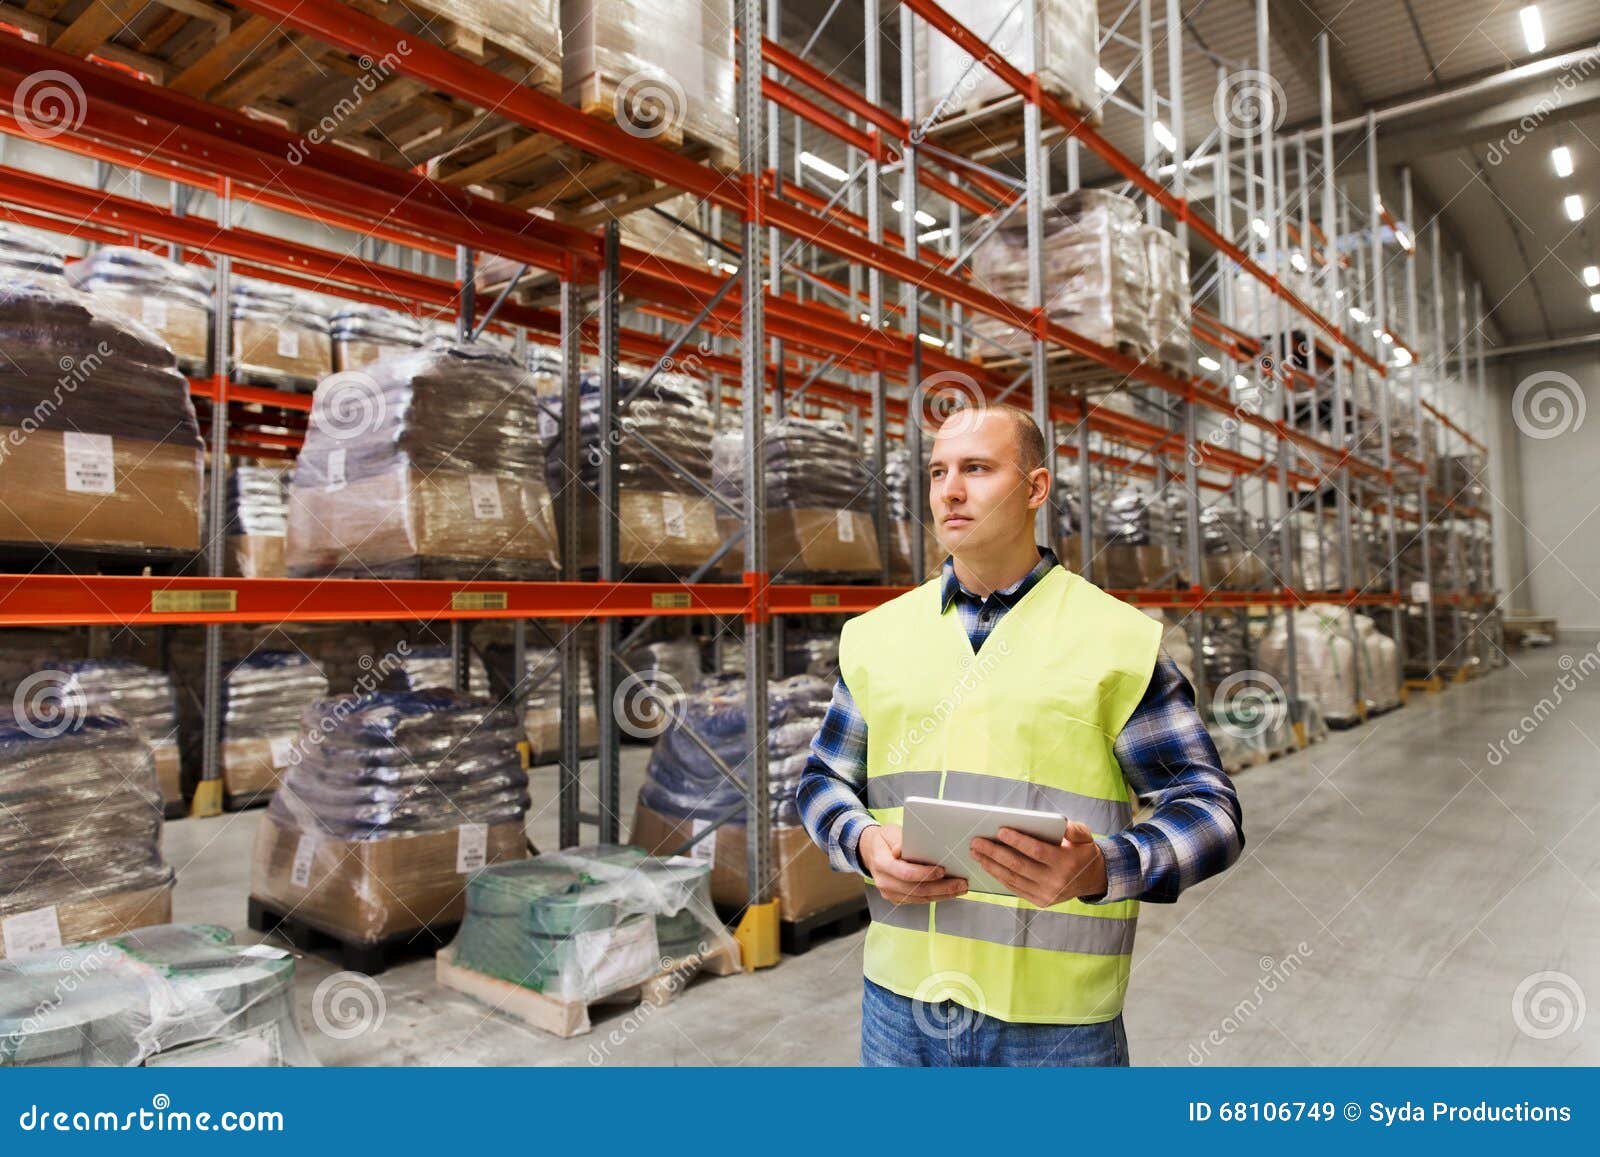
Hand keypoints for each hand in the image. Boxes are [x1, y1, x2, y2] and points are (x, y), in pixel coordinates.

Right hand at [859, 823, 966, 903]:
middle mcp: (884, 882)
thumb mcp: (890, 832)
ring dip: (942, 895)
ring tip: (960, 888)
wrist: (871, 851)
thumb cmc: (885, 840)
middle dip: (941, 888)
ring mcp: (890, 893)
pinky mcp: (897, 898)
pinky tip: (949, 892)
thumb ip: (899, 840)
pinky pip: (919, 900)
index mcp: (881, 864)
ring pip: (920, 898)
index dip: (925, 874)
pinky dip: (936, 897)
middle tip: (961, 883)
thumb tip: (903, 849)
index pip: (905, 873)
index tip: (943, 870)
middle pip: (916, 890)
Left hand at [969, 821, 1105, 908]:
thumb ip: (1074, 829)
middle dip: (994, 852)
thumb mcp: (1085, 836)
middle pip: (1018, 865)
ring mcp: (1046, 894)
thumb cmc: (1082, 851)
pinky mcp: (1040, 901)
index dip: (1018, 841)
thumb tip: (1061, 825)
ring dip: (991, 865)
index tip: (1000, 830)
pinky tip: (987, 865)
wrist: (1092, 879)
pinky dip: (998, 876)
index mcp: (1066, 863)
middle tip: (976, 841)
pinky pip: (1014, 888)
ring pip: (1012, 878)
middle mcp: (1055, 881)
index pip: (1037, 851)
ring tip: (976, 852)